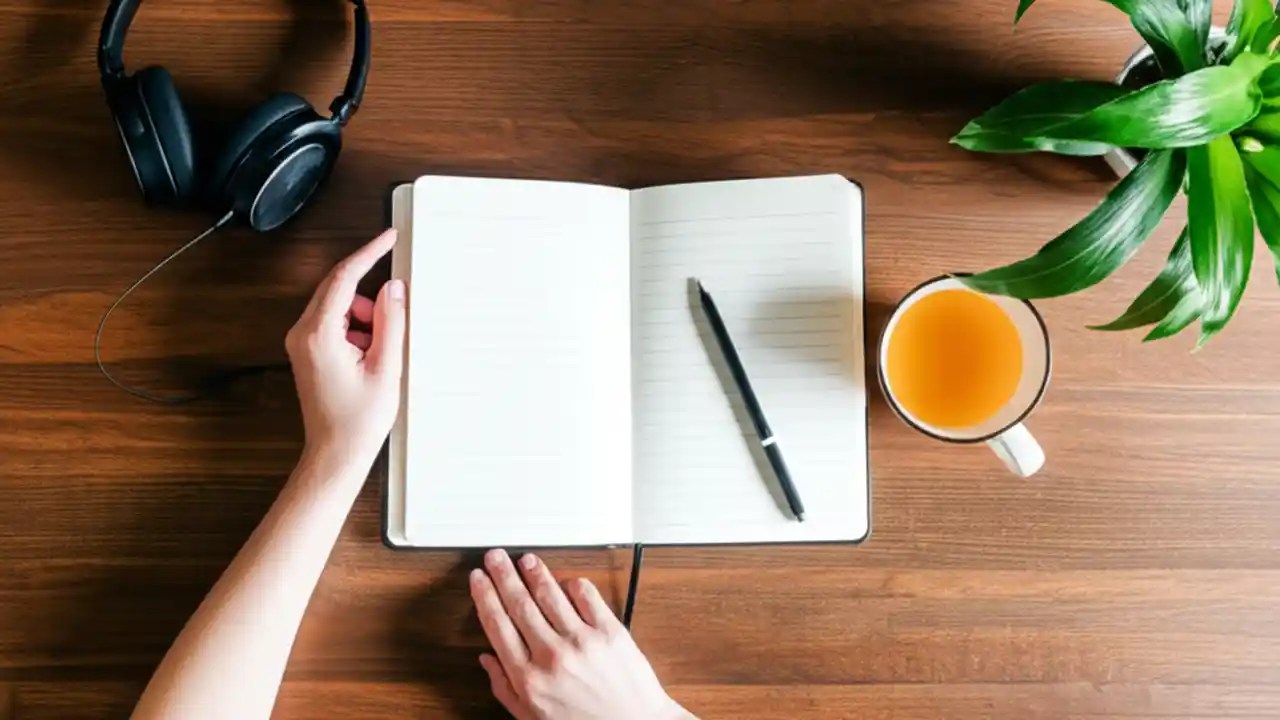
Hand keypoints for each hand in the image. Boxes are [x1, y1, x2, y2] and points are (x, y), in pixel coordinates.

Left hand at [286, 229, 405, 464]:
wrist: (335, 453)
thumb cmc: (357, 421)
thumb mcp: (386, 367)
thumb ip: (392, 322)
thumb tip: (394, 288)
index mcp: (319, 334)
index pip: (344, 278)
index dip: (369, 253)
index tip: (388, 238)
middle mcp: (303, 333)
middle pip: (339, 289)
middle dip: (371, 297)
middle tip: (396, 309)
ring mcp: (302, 342)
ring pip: (339, 307)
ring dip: (365, 318)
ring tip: (379, 353)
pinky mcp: (308, 350)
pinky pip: (335, 324)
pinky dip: (356, 331)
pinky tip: (369, 358)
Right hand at [470, 549, 693, 719]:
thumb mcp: (532, 719)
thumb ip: (505, 689)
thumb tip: (487, 660)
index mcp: (529, 680)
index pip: (497, 626)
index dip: (485, 597)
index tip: (478, 580)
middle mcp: (553, 657)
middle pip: (520, 604)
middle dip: (503, 575)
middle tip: (495, 557)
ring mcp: (582, 641)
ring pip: (551, 595)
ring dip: (535, 572)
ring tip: (526, 560)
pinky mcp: (610, 632)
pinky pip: (587, 596)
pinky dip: (574, 584)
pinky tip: (565, 579)